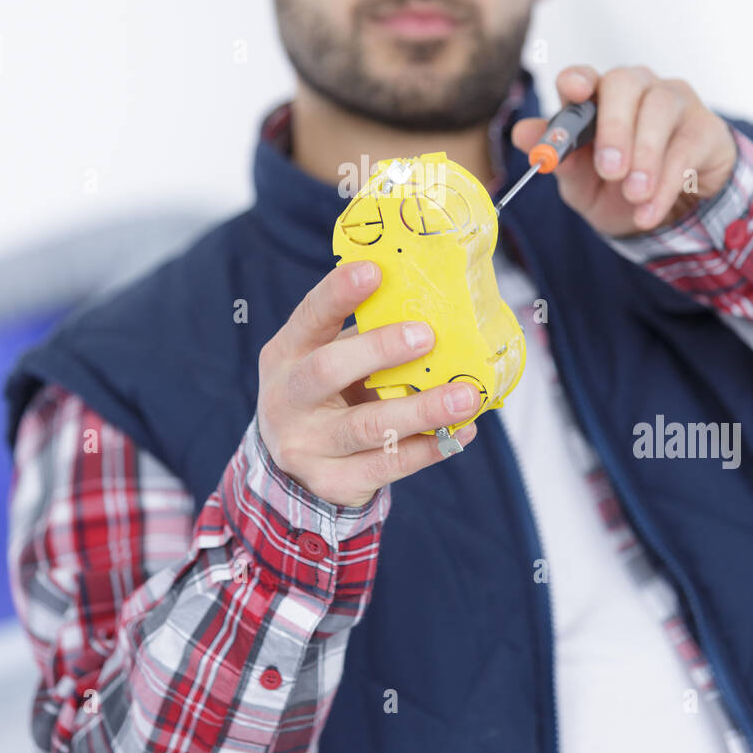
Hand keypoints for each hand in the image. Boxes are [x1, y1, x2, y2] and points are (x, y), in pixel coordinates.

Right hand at [256, 260, 481, 507]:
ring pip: (368, 427)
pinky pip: (390, 465)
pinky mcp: (333, 482)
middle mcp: (286, 399)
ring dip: (422, 410)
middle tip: (427, 336)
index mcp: (286, 354)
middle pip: (327, 370)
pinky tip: (462, 433)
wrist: (294, 466)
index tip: (373, 271)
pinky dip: (431, 447)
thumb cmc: (327, 393)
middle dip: (378, 350)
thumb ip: (366, 336)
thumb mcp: (328, 358)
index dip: (338, 293)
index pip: (309, 316)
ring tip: (467, 396)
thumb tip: (438, 311)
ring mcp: (306, 445)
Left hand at [510, 65, 737, 235]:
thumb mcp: (582, 183)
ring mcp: (673, 102)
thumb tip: (521, 133)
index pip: (584, 77)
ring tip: (634, 194)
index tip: (573, 91)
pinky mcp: (705, 127)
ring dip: (645, 154)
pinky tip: (649, 211)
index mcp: (597, 98)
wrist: (667, 214)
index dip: (578, 80)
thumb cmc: (618, 186)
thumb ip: (559, 159)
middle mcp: (636, 88)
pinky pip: (686, 147)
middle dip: (615, 125)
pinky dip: (666, 183)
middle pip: (624, 83)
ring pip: (660, 107)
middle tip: (610, 169)